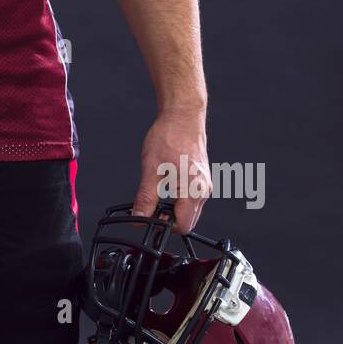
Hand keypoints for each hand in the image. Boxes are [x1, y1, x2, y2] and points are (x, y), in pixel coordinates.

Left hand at [131, 108, 211, 234]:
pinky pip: (191, 199)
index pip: (183, 226)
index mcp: (194, 190)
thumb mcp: (151, 170)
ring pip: (189, 210)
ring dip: (172, 209)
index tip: (149, 222)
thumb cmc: (170, 136)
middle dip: (168, 220)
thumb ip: (145, 198)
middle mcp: (203, 190)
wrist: (182, 116)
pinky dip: (177, 199)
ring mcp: (204, 184)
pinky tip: (165, 185)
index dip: (165, 228)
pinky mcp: (201, 179)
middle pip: (188, 221)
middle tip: (149, 209)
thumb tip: (138, 217)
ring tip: (156, 193)